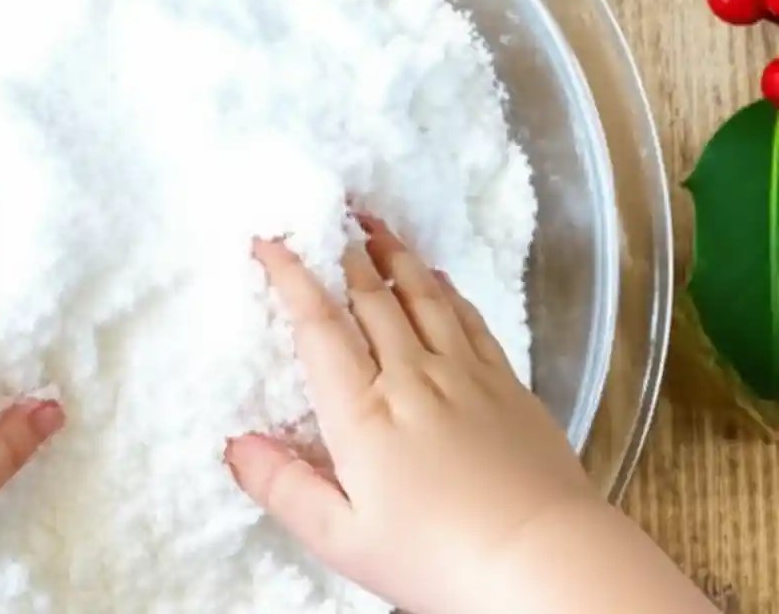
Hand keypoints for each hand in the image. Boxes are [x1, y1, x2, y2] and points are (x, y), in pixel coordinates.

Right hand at [226, 215, 713, 613]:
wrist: (543, 560)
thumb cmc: (438, 557)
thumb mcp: (343, 538)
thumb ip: (284, 487)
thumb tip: (236, 444)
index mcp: (363, 412)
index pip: (318, 325)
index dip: (290, 276)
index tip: (269, 242)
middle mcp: (412, 377)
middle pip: (370, 297)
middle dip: (342, 253)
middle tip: (326, 218)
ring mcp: (464, 374)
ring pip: (422, 296)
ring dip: (394, 256)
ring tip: (376, 226)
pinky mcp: (506, 384)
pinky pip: (469, 318)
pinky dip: (445, 290)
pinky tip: (436, 278)